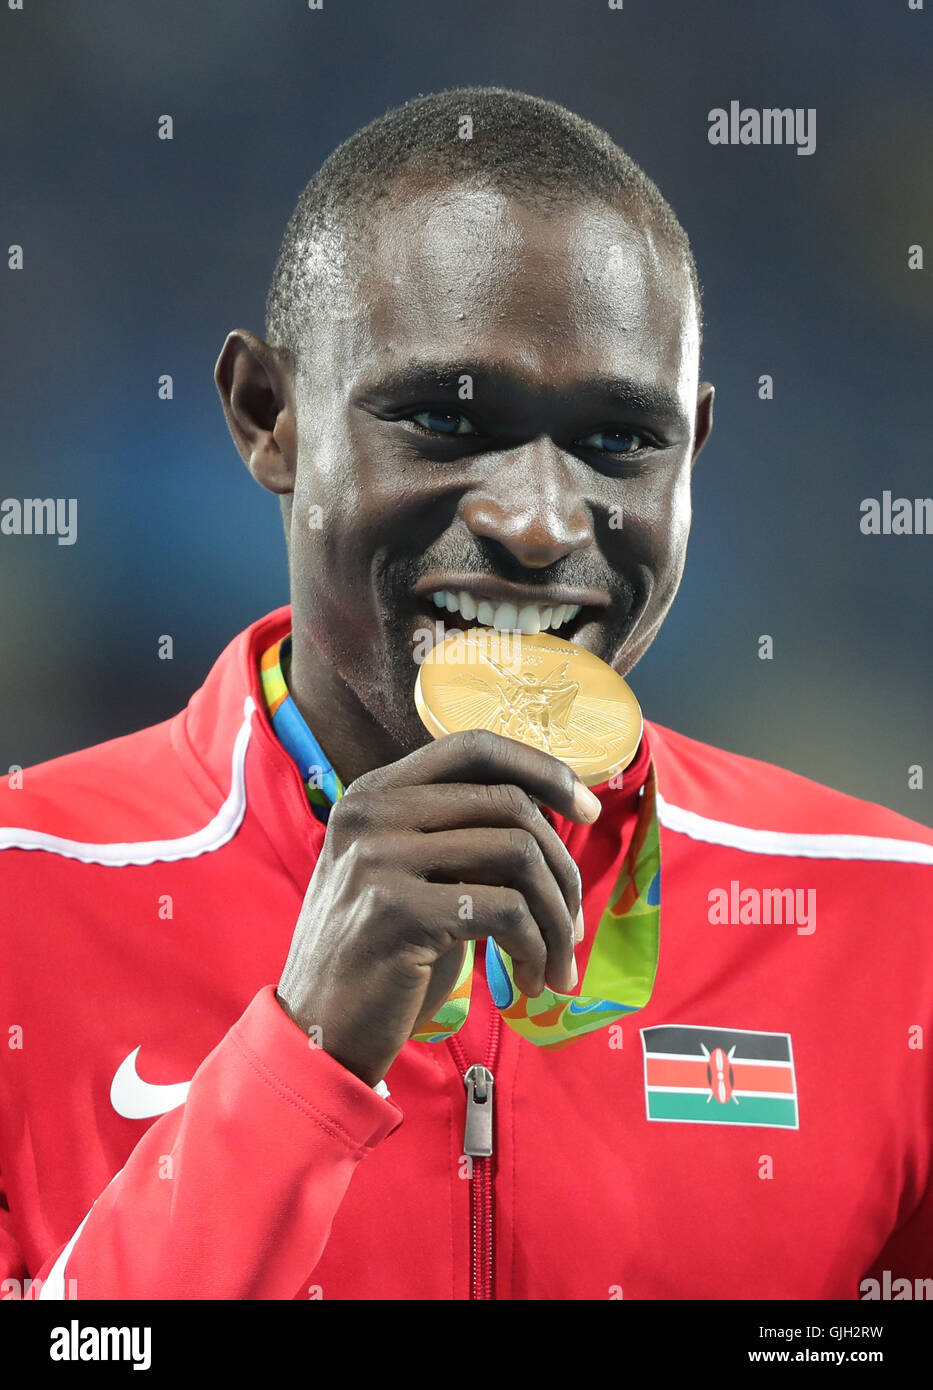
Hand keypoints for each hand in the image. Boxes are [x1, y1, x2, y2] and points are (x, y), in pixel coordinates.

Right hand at [275, 728, 600, 1086]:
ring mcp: (380, 858)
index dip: (542, 769)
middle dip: (562, 869)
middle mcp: (372, 813)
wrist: (318, 1033)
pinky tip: (528, 980)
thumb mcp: (408, 876)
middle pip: (511, 805)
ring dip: (556, 918)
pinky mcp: (398, 911)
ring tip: (557, 964)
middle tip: (574, 927)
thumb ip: (459, 836)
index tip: (587, 808)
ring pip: (519, 854)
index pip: (474, 747)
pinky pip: (507, 912)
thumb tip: (553, 816)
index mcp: (375, 793)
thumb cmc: (381, 957)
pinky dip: (536, 948)